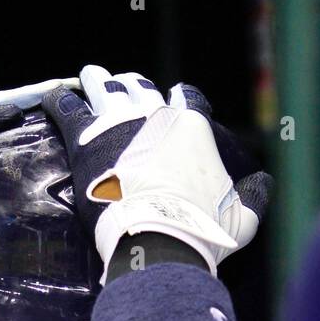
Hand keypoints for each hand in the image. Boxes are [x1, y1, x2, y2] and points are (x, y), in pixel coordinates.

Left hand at [42, 65, 271, 276]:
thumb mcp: (243, 218)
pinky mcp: (85, 140)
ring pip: (104, 87)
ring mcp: (117, 124)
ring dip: (97, 82)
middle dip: (133, 87)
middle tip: (124, 90)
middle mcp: (155, 117)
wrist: (158, 242)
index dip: (179, 100)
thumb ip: (255, 196)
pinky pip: (67, 108)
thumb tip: (265, 183)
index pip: (186, 98)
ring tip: (90, 78)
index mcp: (192, 127)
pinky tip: (54, 98)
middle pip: (141, 89)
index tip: (172, 105)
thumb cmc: (202, 232)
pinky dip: (60, 101)